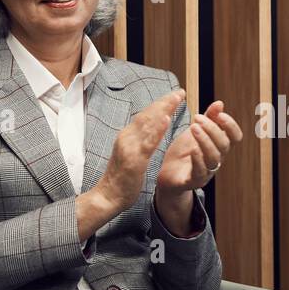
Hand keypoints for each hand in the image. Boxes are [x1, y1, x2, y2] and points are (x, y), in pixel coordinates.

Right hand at [76, 89, 185, 238]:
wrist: (108, 197)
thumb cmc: (122, 178)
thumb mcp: (131, 154)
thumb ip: (139, 141)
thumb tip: (150, 130)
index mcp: (127, 136)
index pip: (146, 115)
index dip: (160, 104)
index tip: (174, 95)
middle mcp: (127, 137)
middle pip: (147, 114)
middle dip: (164, 102)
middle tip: (180, 92)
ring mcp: (129, 147)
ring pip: (147, 123)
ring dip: (163, 109)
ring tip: (176, 98)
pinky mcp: (133, 159)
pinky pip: (147, 142)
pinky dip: (157, 129)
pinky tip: (166, 119)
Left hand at [156, 100, 243, 196]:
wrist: (166, 174)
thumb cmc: (183, 152)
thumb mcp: (195, 131)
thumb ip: (208, 118)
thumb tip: (219, 103)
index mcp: (219, 147)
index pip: (235, 137)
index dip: (231, 125)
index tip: (219, 114)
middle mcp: (216, 160)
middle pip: (224, 145)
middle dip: (212, 129)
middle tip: (197, 118)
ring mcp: (207, 171)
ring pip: (214, 157)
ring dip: (205, 140)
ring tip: (193, 127)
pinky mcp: (194, 181)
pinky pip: (200, 172)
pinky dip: (198, 159)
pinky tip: (192, 148)